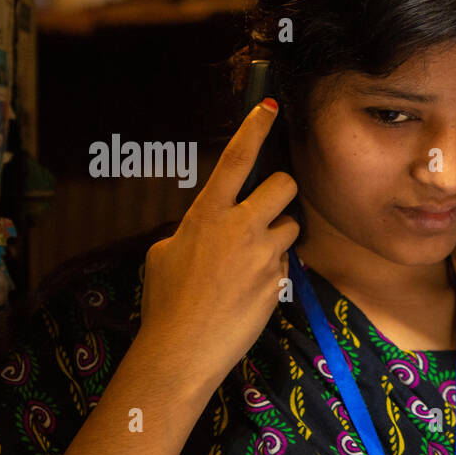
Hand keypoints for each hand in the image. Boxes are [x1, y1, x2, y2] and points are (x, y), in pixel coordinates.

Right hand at [137, 100, 300, 389]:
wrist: (183, 348)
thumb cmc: (166, 301)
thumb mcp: (164, 253)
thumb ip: (193, 229)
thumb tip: (208, 226)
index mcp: (206, 213)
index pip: (236, 158)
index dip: (254, 128)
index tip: (269, 107)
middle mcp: (239, 227)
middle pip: (284, 185)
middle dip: (282, 192)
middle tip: (269, 208)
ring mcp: (263, 254)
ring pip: (291, 226)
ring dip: (280, 236)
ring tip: (252, 260)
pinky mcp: (279, 280)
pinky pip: (287, 263)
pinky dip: (275, 270)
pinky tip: (250, 290)